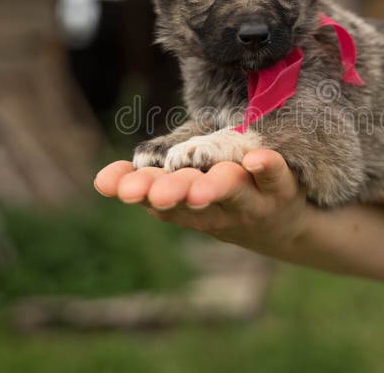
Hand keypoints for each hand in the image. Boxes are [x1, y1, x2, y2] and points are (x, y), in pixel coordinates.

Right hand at [94, 149, 308, 249]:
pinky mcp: (280, 187)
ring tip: (199, 186)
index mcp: (186, 205)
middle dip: (172, 194)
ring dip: (215, 187)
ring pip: (232, 192)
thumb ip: (145, 182)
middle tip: (156, 192)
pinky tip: (256, 158)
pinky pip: (275, 177)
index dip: (138, 191)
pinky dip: (266, 168)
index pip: (157, 201)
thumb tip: (101, 179)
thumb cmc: (221, 197)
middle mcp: (216, 206)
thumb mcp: (181, 192)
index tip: (116, 186)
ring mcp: (250, 199)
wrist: (282, 225)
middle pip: (192, 201)